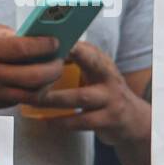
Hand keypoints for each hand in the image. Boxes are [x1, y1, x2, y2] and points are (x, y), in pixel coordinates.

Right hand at [0, 24, 63, 112]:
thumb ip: (1, 34)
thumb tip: (27, 37)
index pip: (29, 47)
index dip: (49, 45)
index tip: (58, 41)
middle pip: (38, 75)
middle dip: (56, 67)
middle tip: (60, 60)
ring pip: (32, 93)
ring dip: (47, 84)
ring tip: (50, 74)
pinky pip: (18, 100)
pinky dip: (30, 92)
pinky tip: (33, 84)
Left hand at [33, 42, 148, 146]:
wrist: (133, 120)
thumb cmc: (105, 93)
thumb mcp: (97, 74)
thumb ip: (77, 63)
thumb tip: (40, 54)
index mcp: (103, 63)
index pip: (87, 48)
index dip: (69, 44)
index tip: (47, 42)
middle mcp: (110, 77)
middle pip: (91, 64)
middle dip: (68, 60)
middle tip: (37, 66)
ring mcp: (111, 99)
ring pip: (81, 97)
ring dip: (54, 98)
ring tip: (31, 99)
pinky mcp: (109, 120)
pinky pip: (82, 121)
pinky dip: (62, 122)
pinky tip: (46, 121)